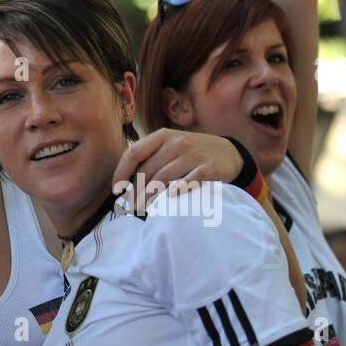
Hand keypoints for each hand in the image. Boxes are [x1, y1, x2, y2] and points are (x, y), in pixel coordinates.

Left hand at [111, 128, 242, 198]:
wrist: (228, 152)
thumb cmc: (191, 152)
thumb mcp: (170, 145)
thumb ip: (150, 156)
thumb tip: (125, 181)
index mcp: (162, 135)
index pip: (134, 152)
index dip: (121, 172)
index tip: (117, 189)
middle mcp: (176, 142)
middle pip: (147, 170)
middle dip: (135, 191)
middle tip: (129, 207)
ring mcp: (194, 154)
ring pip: (164, 177)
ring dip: (150, 196)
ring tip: (141, 210)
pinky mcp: (209, 167)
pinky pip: (191, 179)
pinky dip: (179, 188)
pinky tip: (171, 197)